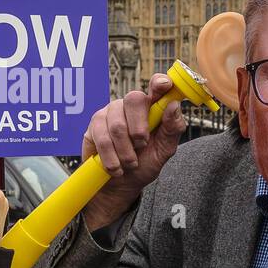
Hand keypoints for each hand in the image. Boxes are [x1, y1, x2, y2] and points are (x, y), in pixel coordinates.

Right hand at [82, 73, 186, 231]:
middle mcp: (130, 105)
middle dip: (140, 130)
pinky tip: (116, 166)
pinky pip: (102, 138)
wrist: (120, 185)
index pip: (157, 85)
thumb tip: (173, 105)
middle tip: (141, 147)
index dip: (160, 82)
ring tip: (130, 163)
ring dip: (126, 152)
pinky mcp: (94, 125)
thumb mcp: (164, 150)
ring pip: (118, 125)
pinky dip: (112, 158)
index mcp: (152, 107)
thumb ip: (172, 129)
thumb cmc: (143, 164)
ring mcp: (110, 112)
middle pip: (134, 99)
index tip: (165, 86)